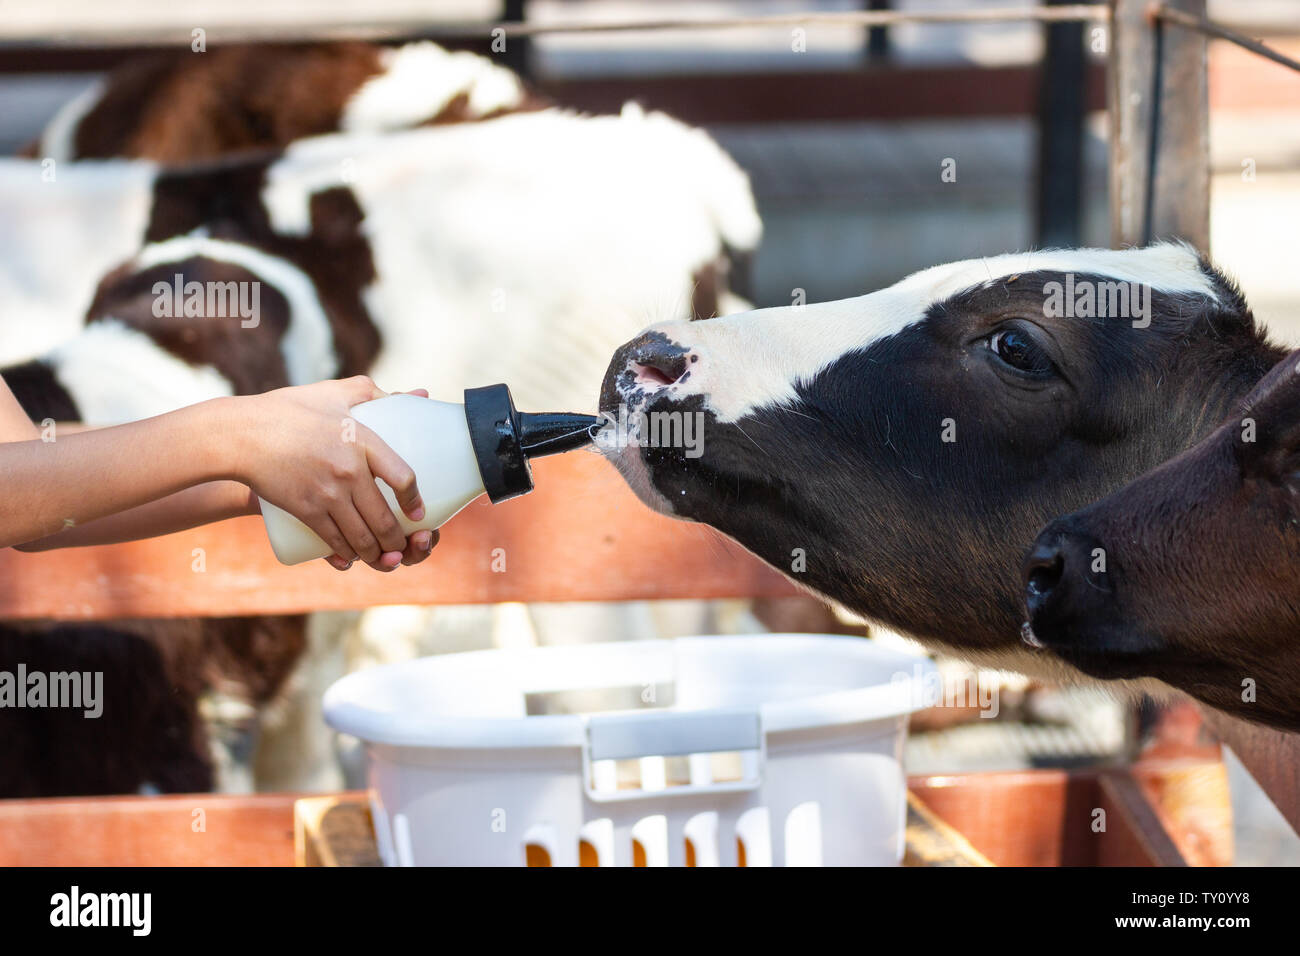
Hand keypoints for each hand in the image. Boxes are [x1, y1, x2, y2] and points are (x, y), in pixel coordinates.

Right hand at [230, 377, 435, 570]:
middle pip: (385, 518)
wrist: (239, 434)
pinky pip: (333, 540)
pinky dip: (346, 555)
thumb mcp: (332, 392)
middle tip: (402, 545)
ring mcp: (327, 493)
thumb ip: (372, 391)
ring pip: (361, 536)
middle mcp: (349, 471)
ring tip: (383, 557)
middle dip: (398, 540)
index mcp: (363, 440)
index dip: (415, 500)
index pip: (404, 477)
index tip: (418, 512)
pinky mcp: (305, 510)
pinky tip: (352, 558)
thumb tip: (419, 392)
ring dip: (376, 554)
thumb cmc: (287, 410)